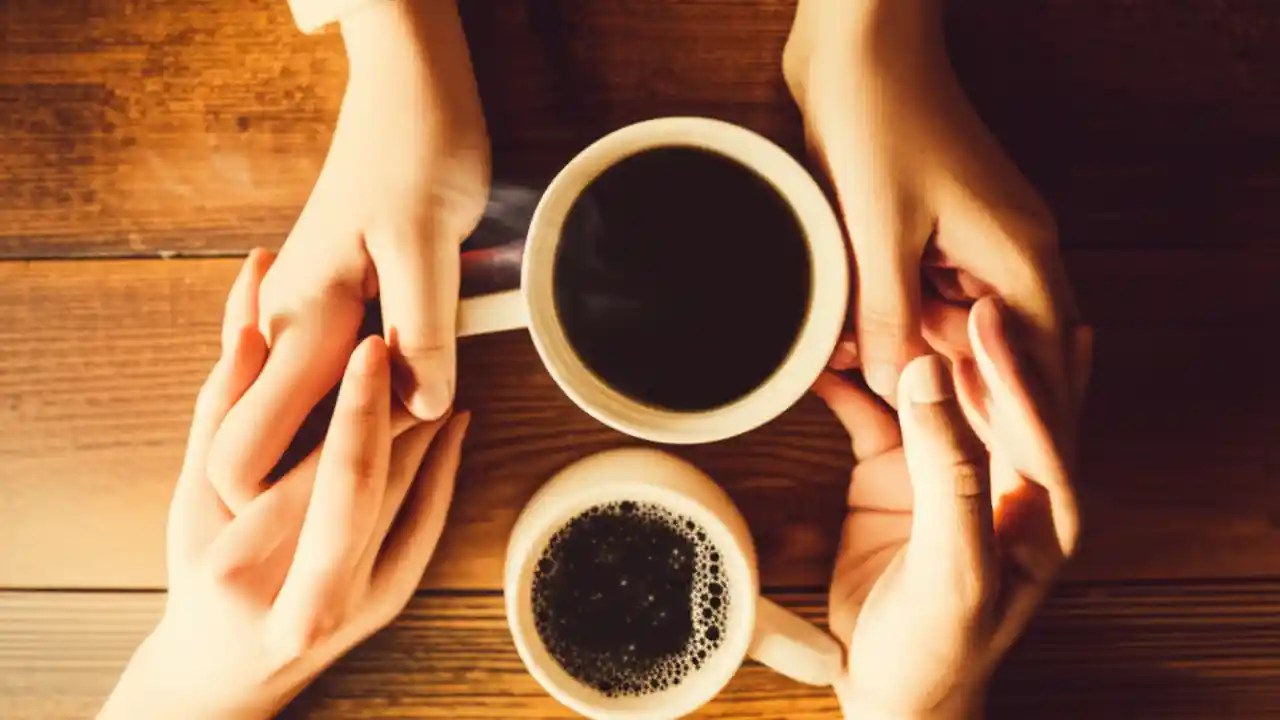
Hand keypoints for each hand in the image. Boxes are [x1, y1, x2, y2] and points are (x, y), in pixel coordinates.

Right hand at [99, 254, 470, 719]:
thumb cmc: (200, 572)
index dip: (347, 407)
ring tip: (427, 365)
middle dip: (388, 410)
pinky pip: (427, 526)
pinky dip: (444, 469)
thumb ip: (218, 409)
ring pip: (401, 499)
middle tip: (404, 346)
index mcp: (240, 566)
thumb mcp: (190, 496)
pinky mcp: (389, 605)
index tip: (367, 344)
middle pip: (361, 488)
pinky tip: (451, 422)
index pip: (307, 475)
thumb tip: (250, 323)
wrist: (226, 667)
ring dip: (421, 428)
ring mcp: (353, 608)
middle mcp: (302, 597)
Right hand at [207, 0, 488, 509]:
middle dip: (341, 469)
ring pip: (321, 413)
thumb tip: (421, 411)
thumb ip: (420, 340)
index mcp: (299, 324)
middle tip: (420, 446)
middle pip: (285, 446)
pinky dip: (385, 391)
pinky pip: (346, 376)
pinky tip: (429, 380)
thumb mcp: (427, 247)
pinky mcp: (339, 304)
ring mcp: (310, 315)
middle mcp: (291, 327)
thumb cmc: (415, 152)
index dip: (284, 496)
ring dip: (373, 427)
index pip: (243, 453)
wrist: (412, 92)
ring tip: (435, 407)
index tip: (357, 497)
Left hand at [784, 0, 1078, 410]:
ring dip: (901, 346)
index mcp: (1022, 258)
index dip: (1022, 427)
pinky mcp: (934, 234)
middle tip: (893, 407)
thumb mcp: (877, 233)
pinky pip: (918, 295)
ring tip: (847, 350)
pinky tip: (840, 323)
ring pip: (948, 328)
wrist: (855, 44)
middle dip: (940, 382)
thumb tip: (895, 388)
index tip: (1005, 482)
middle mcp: (1011, 256)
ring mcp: (973, 244)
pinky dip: (885, 313)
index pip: (1041, 369)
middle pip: (994, 356)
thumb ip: (888, 320)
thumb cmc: (878, 121)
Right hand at [811, 298, 1087, 718]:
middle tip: (930, 282)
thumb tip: (926, 375)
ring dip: (901, 344)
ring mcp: (944, 465)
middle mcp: (1001, 472)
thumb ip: (949, 474)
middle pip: (989, 385)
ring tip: (873, 295)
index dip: (1015, 362)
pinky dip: (847, 378)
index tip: (986, 309)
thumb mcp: (954, 567)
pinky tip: (824, 347)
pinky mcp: (893, 468)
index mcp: (1044, 501)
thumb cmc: (940, 648)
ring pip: (928, 386)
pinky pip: (872, 408)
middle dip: (960, 334)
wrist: (887, 687)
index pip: (1042, 415)